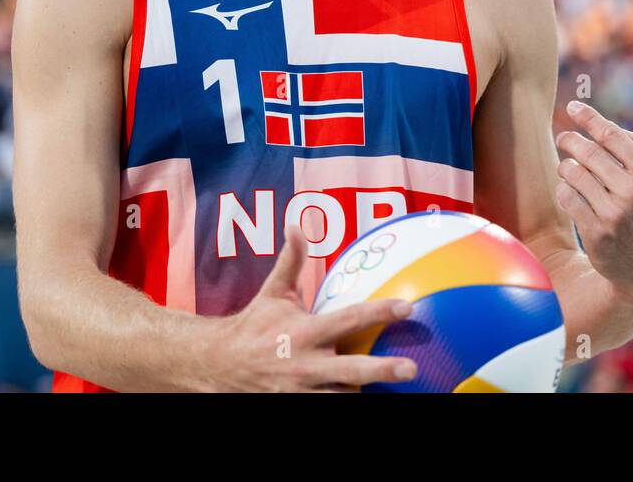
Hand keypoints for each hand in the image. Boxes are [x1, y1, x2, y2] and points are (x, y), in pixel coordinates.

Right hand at [207, 224, 417, 391]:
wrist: (220, 363)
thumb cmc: (255, 324)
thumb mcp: (274, 291)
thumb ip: (290, 260)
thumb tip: (295, 224)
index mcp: (305, 332)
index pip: (348, 319)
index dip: (379, 312)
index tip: (406, 307)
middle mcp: (305, 363)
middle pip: (351, 369)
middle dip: (382, 369)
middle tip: (412, 368)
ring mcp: (300, 391)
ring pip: (340, 397)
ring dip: (366, 395)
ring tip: (397, 394)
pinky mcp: (294, 407)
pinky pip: (327, 409)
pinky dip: (346, 404)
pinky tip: (370, 400)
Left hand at [554, 100, 632, 305]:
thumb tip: (611, 126)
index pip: (612, 135)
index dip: (589, 117)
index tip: (572, 107)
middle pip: (589, 151)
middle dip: (570, 140)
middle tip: (563, 138)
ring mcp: (615, 212)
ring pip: (574, 173)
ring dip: (566, 168)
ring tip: (568, 170)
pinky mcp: (596, 232)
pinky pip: (567, 198)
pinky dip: (563, 191)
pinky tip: (568, 193)